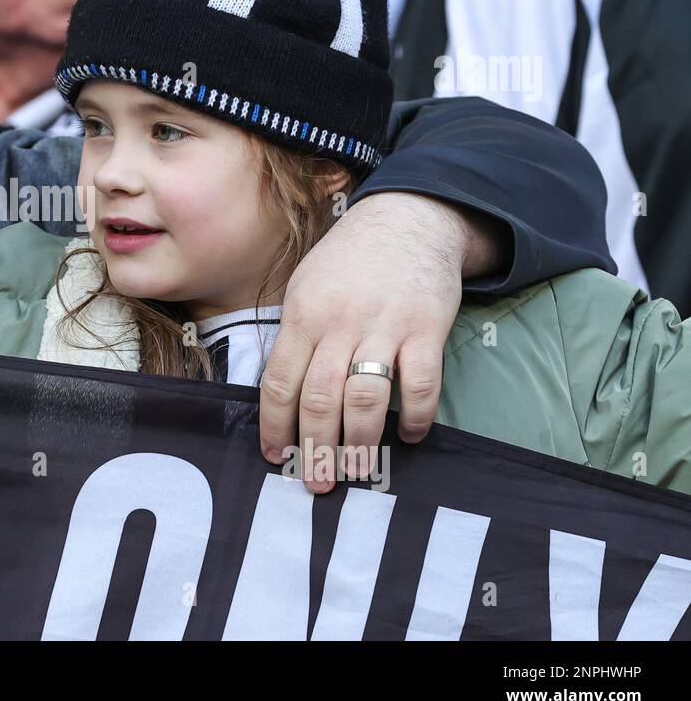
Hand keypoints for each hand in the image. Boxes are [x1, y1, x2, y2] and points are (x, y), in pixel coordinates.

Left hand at [258, 192, 505, 492]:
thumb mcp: (306, 286)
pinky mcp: (426, 328)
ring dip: (359, 443)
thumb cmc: (349, 260)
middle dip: (315, 448)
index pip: (280, 382)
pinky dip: (415, 416)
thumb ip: (295, 336)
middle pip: (319, 399)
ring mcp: (384, 326)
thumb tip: (281, 396)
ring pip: (365, 398)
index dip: (275, 426)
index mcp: (302, 315)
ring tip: (356, 472)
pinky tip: (409, 435)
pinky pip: (420, 384)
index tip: (275, 456)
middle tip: (316, 482)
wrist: (407, 218)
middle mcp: (339, 323)